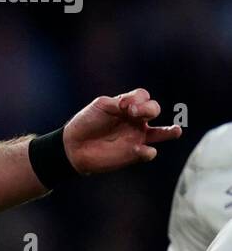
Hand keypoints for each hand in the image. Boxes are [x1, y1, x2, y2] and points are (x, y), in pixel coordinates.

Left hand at [63, 89, 181, 173]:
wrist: (74, 146)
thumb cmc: (86, 122)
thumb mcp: (100, 106)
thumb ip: (117, 103)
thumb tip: (132, 105)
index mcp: (127, 105)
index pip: (143, 96)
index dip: (138, 99)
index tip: (122, 106)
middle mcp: (136, 120)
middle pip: (153, 109)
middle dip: (149, 108)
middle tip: (134, 113)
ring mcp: (137, 136)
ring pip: (161, 133)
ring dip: (169, 131)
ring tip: (176, 130)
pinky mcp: (134, 153)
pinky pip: (148, 152)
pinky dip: (148, 151)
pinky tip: (143, 149)